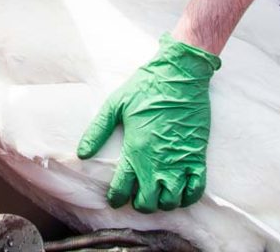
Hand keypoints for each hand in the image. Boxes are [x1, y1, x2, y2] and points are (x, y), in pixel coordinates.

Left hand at [77, 34, 219, 212]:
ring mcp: (179, 162)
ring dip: (163, 203)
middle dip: (140, 204)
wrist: (180, 75)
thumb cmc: (146, 87)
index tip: (115, 198)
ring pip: (171, 202)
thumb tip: (82, 153)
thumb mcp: (115, 105)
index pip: (122, 190)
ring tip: (158, 193)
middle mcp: (157, 162)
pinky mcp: (197, 157)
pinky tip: (180, 190)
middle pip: (148, 203)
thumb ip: (97, 131)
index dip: (116, 199)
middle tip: (137, 195)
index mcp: (135, 150)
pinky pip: (196, 190)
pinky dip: (188, 197)